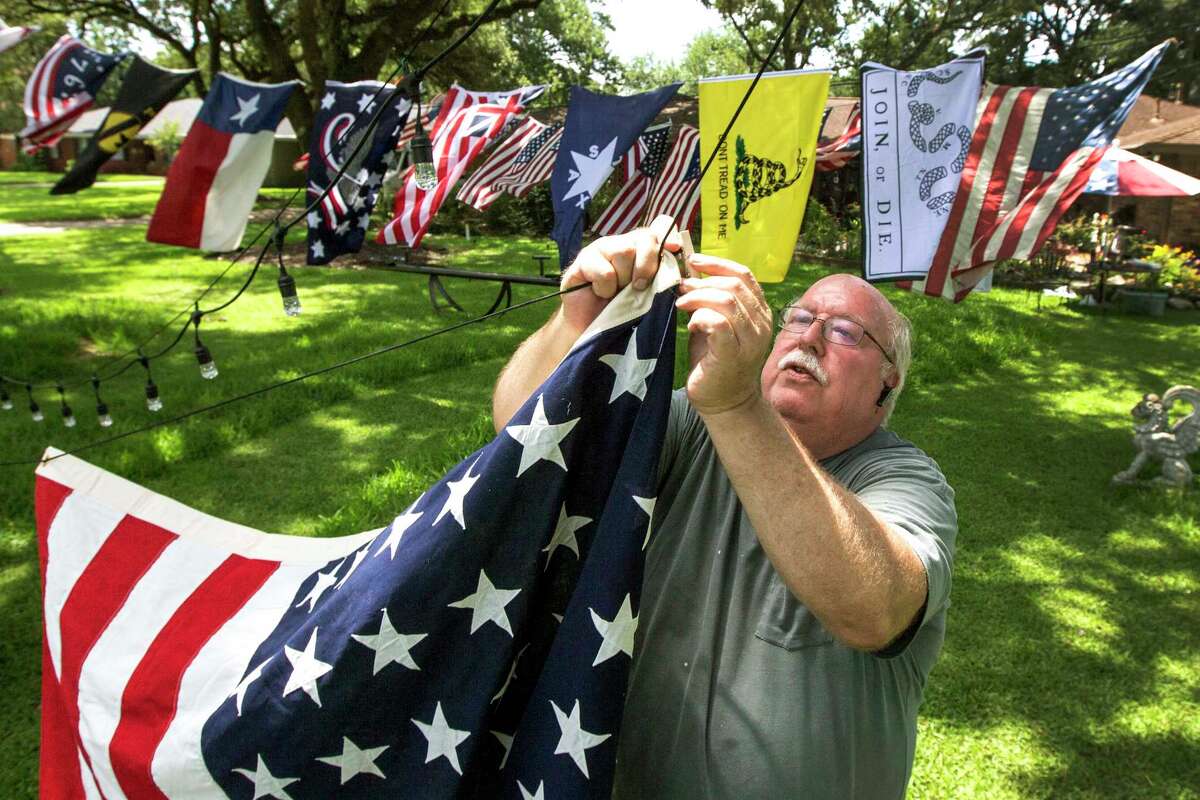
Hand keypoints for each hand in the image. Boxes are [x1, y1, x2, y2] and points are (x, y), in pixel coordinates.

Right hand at [558, 214, 681, 335]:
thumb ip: (659, 276)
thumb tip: (674, 266)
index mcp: (640, 248)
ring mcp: (601, 248)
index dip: (668, 234)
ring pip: (624, 251)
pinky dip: (606, 289)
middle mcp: (622, 242)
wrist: (590, 326)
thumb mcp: (646, 293)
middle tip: (638, 287)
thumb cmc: (620, 309)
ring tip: (616, 292)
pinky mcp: (583, 260)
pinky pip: (605, 271)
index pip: (659, 226)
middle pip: (645, 238)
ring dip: (624, 279)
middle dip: (647, 267)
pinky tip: (600, 293)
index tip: (674, 248)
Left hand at [675, 253, 772, 415]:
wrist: (724, 401)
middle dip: (703, 281)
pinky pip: (718, 323)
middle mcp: (761, 323)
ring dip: (698, 297)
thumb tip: (690, 274)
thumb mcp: (716, 324)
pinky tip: (691, 324)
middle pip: (734, 285)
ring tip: (682, 304)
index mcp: (760, 312)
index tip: (694, 261)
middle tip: (682, 287)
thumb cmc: (715, 361)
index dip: (717, 263)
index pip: (744, 275)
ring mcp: (750, 340)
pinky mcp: (733, 354)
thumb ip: (710, 301)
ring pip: (726, 301)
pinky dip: (700, 317)